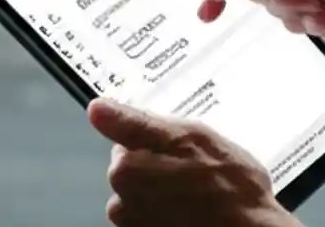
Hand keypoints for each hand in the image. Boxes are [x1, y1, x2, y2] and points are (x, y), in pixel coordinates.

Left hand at [88, 99, 297, 226]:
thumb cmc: (226, 186)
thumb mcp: (187, 135)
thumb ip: (135, 122)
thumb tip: (98, 109)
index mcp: (125, 167)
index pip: (127, 139)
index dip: (157, 139)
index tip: (175, 147)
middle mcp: (121, 199)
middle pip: (136, 168)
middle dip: (161, 165)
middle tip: (195, 169)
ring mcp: (135, 223)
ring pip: (147, 194)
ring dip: (167, 191)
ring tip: (199, 192)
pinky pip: (155, 216)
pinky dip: (170, 212)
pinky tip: (194, 209)